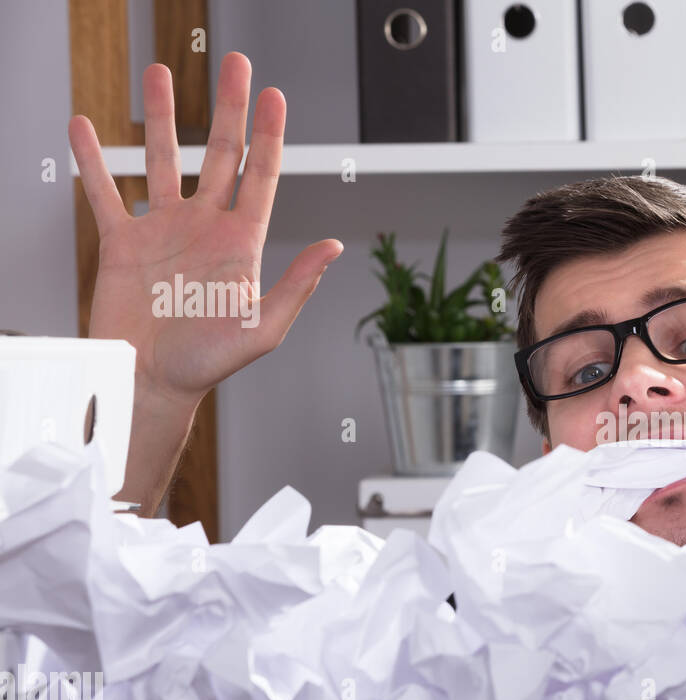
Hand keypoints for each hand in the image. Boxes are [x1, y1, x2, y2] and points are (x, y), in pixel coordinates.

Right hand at [69, 51, 342, 409]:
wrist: (151, 382)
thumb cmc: (209, 365)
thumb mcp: (263, 327)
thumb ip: (297, 284)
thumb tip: (332, 246)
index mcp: (242, 243)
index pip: (260, 175)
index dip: (269, 134)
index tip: (274, 95)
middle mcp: (205, 228)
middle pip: (220, 153)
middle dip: (228, 107)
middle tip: (234, 64)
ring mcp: (164, 230)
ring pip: (162, 159)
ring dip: (164, 117)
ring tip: (161, 75)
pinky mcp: (123, 242)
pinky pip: (104, 191)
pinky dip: (92, 160)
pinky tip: (85, 127)